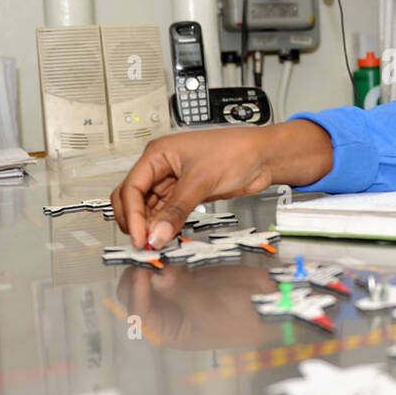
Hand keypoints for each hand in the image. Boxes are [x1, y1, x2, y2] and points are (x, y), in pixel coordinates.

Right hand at [109, 120, 332, 248]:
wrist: (263, 156)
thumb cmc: (236, 150)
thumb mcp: (201, 181)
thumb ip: (177, 210)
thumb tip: (157, 234)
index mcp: (158, 154)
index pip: (132, 187)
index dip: (131, 215)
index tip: (139, 237)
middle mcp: (162, 167)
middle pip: (134, 198)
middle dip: (135, 221)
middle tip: (144, 244)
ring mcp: (173, 182)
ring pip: (150, 208)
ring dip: (150, 226)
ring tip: (156, 244)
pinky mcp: (187, 194)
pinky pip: (167, 213)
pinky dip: (165, 225)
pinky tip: (166, 236)